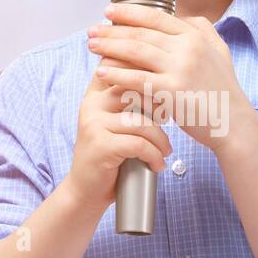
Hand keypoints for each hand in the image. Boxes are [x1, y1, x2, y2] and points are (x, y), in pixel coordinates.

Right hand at [63, 52, 173, 212]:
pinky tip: (158, 164)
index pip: (121, 67)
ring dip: (161, 138)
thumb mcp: (116, 122)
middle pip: (136, 91)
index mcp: (95, 93)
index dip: (146, 70)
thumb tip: (166, 81)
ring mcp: (94, 124)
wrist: (86, 190)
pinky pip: (138, 144)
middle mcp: (92, 104)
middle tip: (170, 119)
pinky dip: (154, 155)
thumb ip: (128, 101)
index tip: (167, 86)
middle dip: (160, 104)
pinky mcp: (100, 146)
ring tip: (166, 150)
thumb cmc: (110, 154)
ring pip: (141, 121)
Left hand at [86, 3, 247, 153]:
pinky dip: (116, 74)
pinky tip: (102, 72)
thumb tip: (184, 16)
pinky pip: (136, 78)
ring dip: (109, 47)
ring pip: (136, 51)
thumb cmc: (224, 91)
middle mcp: (188, 48)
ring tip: (91, 47)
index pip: (156, 16)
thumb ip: (203, 31)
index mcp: (196, 36)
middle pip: (141, 33)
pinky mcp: (171, 91)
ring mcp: (180, 68)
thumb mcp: (219, 52)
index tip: (109, 10)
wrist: (234, 124)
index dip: (130, 12)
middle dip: (112, 30)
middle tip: (92, 30)